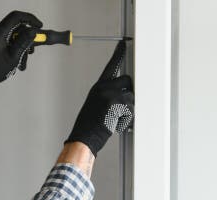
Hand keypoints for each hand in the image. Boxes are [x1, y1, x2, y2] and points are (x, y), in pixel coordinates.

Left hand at [0, 10, 42, 97]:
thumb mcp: (13, 57)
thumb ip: (24, 42)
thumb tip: (33, 31)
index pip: (16, 17)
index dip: (30, 19)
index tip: (39, 25)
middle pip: (15, 28)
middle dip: (25, 40)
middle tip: (31, 52)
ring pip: (12, 35)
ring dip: (19, 47)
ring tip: (22, 63)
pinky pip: (6, 38)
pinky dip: (12, 47)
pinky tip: (15, 60)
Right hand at [64, 41, 133, 156]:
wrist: (84, 136)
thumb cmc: (88, 125)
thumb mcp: (95, 104)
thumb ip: (107, 95)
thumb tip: (124, 94)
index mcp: (98, 87)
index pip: (110, 67)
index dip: (118, 55)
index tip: (123, 45)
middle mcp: (104, 87)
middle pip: (128, 81)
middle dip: (129, 93)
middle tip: (122, 106)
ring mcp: (111, 94)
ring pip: (131, 98)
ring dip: (128, 110)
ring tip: (114, 119)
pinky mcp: (117, 103)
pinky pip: (131, 110)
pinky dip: (127, 119)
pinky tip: (115, 124)